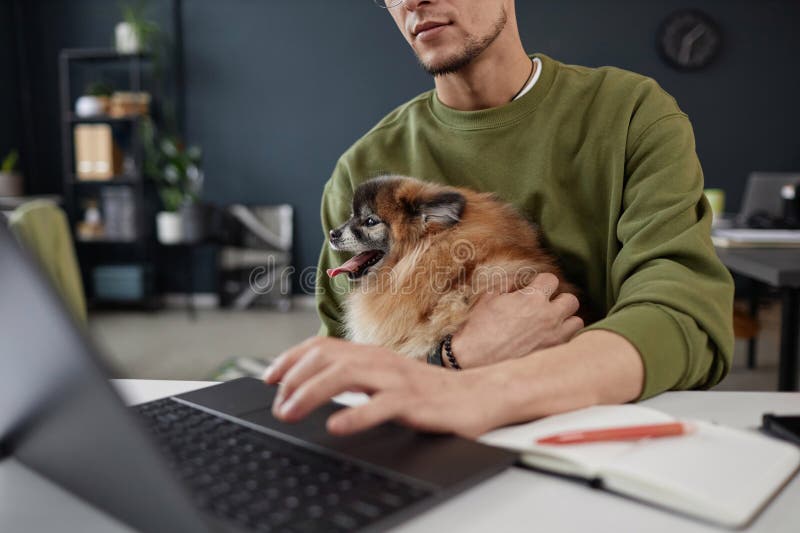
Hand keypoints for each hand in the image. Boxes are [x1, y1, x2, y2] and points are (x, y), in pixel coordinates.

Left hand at [263, 337, 508, 437]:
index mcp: (372, 354)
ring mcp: (397, 379)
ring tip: (290, 411)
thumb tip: (317, 384)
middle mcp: (381, 360)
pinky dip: (355, 415)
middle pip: (327, 358)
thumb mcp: (387, 379)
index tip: (269, 377)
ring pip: (346, 375)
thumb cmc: (431, 392)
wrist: (479, 396)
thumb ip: (357, 377)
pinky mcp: (415, 401)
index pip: (322, 346)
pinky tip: (337, 425)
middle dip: (293, 379)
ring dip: (311, 393)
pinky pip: (381, 405)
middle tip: (276, 404)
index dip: (291, 359)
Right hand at [449, 273, 583, 368]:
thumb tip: (520, 280)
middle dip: (559, 301)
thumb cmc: (479, 326)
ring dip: (566, 320)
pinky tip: (549, 339)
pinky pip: (570, 342)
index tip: (535, 289)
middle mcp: (548, 316)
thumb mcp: (489, 297)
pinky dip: (563, 338)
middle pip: (571, 300)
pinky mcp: (552, 354)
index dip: (542, 282)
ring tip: (552, 324)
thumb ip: (509, 284)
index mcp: (532, 298)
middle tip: (546, 307)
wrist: (475, 358)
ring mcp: (553, 336)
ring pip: (577, 322)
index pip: (551, 279)